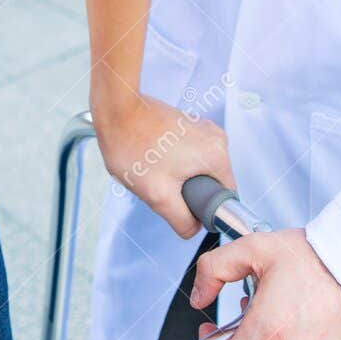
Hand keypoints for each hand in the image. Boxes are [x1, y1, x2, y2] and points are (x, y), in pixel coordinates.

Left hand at [93, 91, 233, 238]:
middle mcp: (216, 138)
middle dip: (186, 190)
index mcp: (217, 155)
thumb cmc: (133, 146)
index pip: (225, 196)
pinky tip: (151, 156)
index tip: (182, 204)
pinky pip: (188, 153)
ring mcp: (201, 128)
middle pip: (210, 181)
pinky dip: (172, 160)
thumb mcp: (158, 195)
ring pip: (197, 168)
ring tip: (153, 167)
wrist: (115, 110)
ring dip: (177, 175)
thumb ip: (182, 220)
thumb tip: (194, 228)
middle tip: (161, 185)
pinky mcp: (187, 124)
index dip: (204, 207)